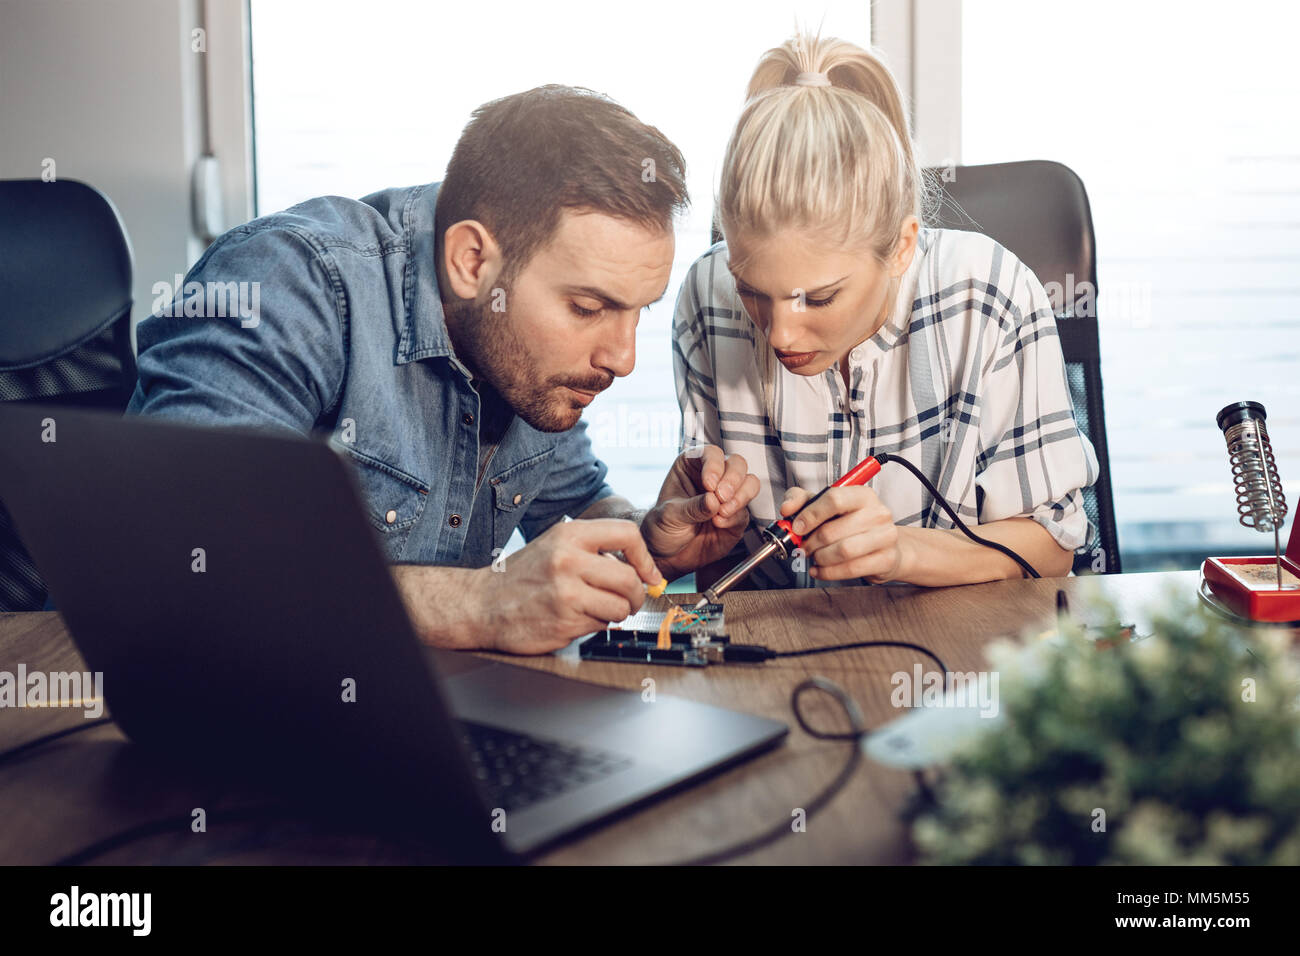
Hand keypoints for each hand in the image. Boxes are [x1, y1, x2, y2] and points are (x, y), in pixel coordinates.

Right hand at [470, 518, 663, 653]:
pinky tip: (576, 618)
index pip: (627, 535)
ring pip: (620, 607)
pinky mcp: (565, 621)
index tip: (649, 574)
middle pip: (630, 579)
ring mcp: (566, 593)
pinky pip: (601, 626)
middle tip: (630, 600)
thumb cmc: (523, 575)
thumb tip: (639, 566)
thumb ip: (593, 549)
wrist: (481, 604)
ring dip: (617, 613)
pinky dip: (596, 625)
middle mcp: (568, 560)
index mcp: (569, 535)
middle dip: (636, 595)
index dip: (646, 558)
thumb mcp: (555, 545)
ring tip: (598, 609)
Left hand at [641, 445, 759, 578]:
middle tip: (721, 497)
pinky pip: (745, 511)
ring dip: (740, 496)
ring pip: (750, 483)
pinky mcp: (737, 516)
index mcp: (692, 466)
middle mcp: (713, 477)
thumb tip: (713, 501)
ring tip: (722, 511)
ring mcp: (728, 496)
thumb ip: (691, 507)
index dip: (714, 466)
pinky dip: (735, 516)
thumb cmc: (662, 527)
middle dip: (733, 479)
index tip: (709, 484)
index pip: (711, 454)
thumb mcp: (669, 515)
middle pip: (737, 464)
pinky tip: (719, 523)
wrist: (668, 554)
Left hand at [781, 484, 906, 582]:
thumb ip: (801, 500)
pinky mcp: (887, 559)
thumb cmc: (852, 524)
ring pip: (842, 551)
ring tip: (816, 558)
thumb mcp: (826, 506)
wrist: (883, 546)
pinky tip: (821, 570)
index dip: (810, 515)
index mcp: (862, 495)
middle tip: (804, 548)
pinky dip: (829, 573)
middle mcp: (877, 513)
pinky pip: (850, 569)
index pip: (834, 499)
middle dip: (811, 543)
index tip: (797, 527)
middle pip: (832, 530)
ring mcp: (885, 536)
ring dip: (820, 558)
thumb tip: (787, 508)